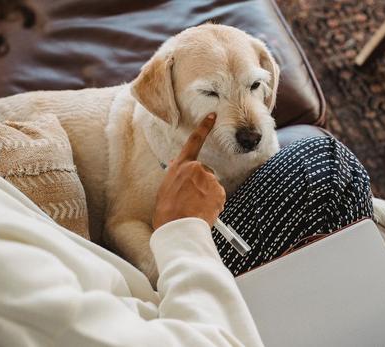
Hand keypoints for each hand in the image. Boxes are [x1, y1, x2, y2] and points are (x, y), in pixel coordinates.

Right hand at [152, 114, 225, 229]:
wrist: (177, 228)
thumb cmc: (167, 212)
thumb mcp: (166, 189)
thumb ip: (176, 175)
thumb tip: (179, 166)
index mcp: (180, 166)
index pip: (194, 141)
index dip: (204, 127)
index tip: (213, 115)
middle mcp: (195, 168)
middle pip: (205, 173)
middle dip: (202, 185)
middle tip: (191, 201)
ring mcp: (208, 178)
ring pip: (212, 186)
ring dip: (207, 196)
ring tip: (195, 208)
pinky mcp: (218, 190)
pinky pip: (218, 197)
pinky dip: (213, 204)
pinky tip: (203, 212)